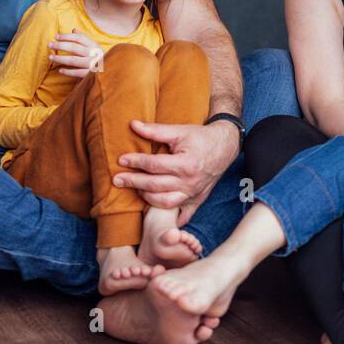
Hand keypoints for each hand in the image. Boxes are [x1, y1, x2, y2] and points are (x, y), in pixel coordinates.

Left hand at [48, 29, 104, 78]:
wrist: (113, 72)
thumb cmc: (101, 58)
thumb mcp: (95, 47)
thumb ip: (84, 39)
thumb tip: (73, 30)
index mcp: (94, 45)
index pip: (78, 38)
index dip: (66, 36)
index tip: (56, 36)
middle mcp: (93, 53)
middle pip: (74, 47)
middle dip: (60, 45)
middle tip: (49, 44)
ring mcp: (92, 64)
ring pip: (73, 60)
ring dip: (60, 59)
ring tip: (50, 57)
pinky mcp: (91, 75)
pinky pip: (77, 73)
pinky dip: (68, 72)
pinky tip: (60, 70)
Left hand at [115, 118, 238, 215]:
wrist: (225, 146)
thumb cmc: (201, 137)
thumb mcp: (179, 131)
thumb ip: (156, 130)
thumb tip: (133, 125)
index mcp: (186, 164)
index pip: (154, 165)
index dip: (136, 161)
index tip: (121, 160)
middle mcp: (190, 182)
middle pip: (155, 185)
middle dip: (134, 182)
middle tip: (117, 180)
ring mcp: (194, 194)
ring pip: (165, 203)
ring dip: (146, 198)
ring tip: (134, 189)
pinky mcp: (197, 201)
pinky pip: (181, 215)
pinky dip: (168, 218)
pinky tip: (154, 215)